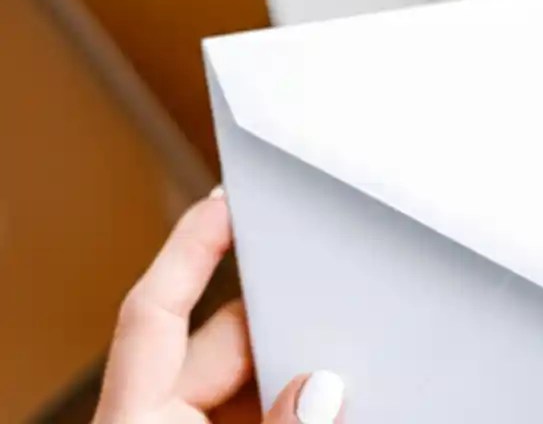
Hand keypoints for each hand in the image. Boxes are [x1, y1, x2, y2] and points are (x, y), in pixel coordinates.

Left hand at [92, 188, 345, 423]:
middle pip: (218, 340)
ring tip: (347, 357)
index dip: (189, 249)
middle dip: (277, 316)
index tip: (224, 202)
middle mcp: (152, 418)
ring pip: (246, 374)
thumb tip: (321, 389)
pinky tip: (337, 396)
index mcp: (133, 420)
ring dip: (293, 362)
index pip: (153, 311)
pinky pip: (256, 402)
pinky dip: (292, 395)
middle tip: (334, 288)